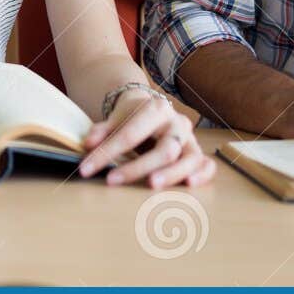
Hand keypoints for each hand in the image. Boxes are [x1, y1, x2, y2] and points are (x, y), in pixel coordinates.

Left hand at [79, 90, 214, 187]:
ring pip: (189, 159)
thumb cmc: (131, 117)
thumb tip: (89, 144)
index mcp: (156, 108)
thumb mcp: (114, 118)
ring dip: (172, 174)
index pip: (130, 133)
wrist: (150, 108)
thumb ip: (101, 131)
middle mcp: (178, 122)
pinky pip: (207, 165)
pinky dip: (202, 175)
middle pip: (165, 149)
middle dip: (139, 166)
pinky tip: (189, 185)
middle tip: (113, 180)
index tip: (86, 169)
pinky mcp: (197, 153)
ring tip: (152, 185)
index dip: (106, 152)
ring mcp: (190, 139)